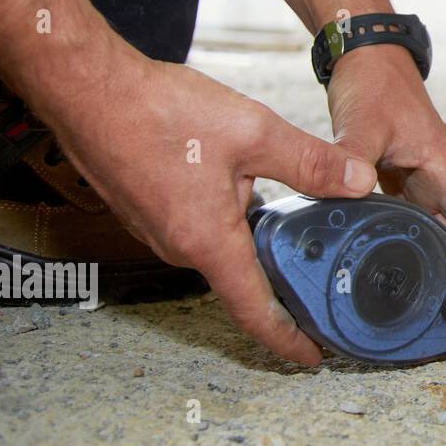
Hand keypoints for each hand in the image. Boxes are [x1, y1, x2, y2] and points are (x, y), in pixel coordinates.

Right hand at [38, 48, 378, 364]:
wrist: (86, 89)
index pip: (253, 310)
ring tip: (302, 238)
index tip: (314, 357)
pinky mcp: (150, 209)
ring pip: (221, 249)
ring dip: (257, 248)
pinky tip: (254, 195)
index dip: (287, 340)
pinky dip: (232, 225)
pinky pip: (200, 229)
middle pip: (241, 281)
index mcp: (207, 241)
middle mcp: (179, 246)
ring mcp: (158, 229)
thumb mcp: (253, 131)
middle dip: (283, 285)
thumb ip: (310, 162)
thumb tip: (358, 181)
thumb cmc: (157, 111)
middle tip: (328, 283)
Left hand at [325, 46, 445, 339]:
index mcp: (444, 168)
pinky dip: (413, 251)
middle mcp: (440, 179)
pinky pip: (413, 224)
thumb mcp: (363, 121)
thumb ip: (351, 157)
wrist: (367, 55)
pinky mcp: (400, 180)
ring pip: (441, 234)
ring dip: (444, 270)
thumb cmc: (374, 83)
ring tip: (436, 315)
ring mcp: (422, 181)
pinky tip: (398, 276)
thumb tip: (346, 188)